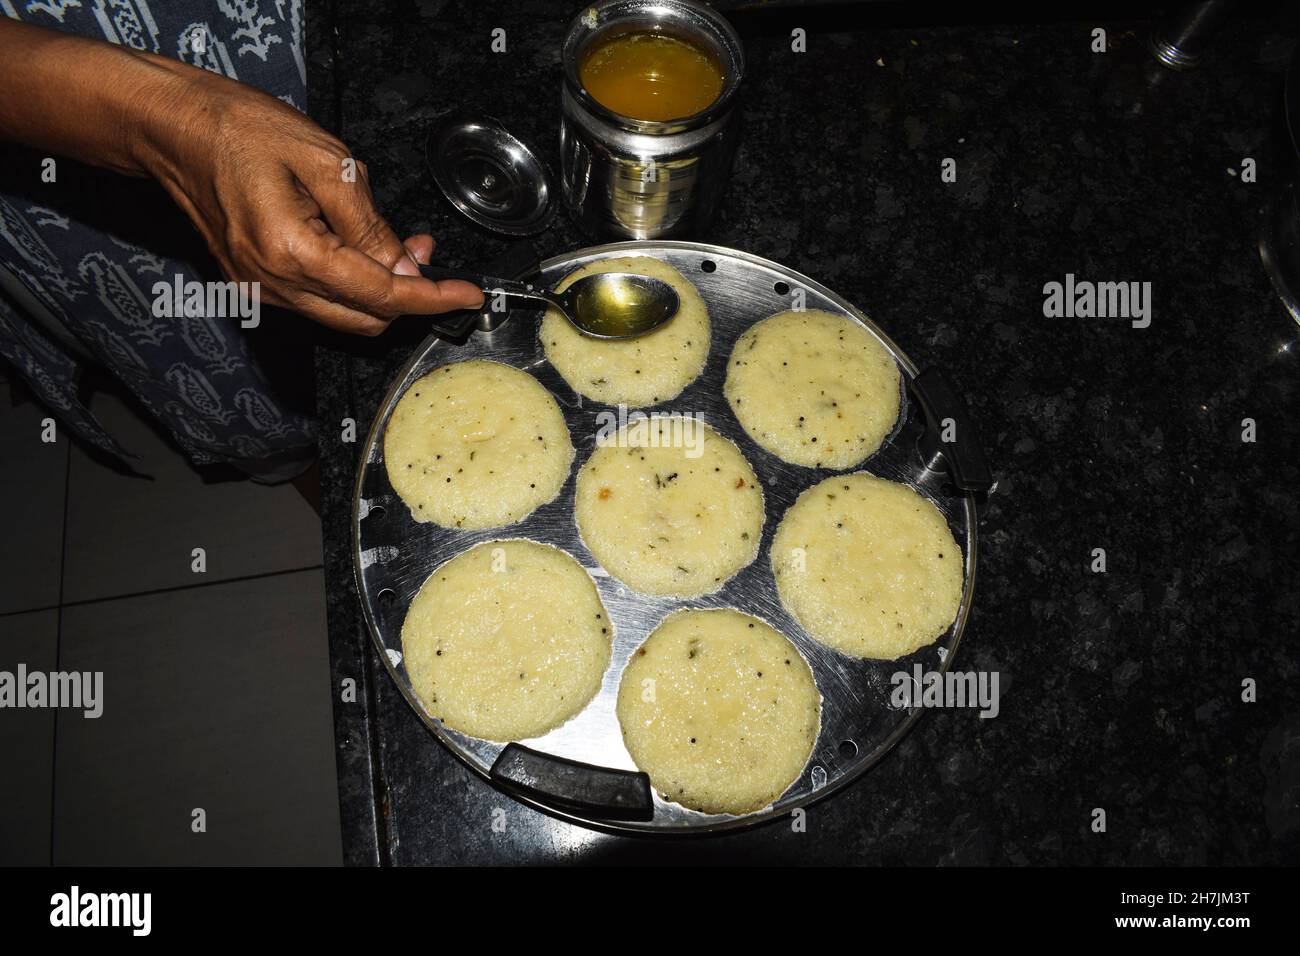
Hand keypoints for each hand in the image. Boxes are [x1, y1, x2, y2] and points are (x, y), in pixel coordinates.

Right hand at [134, 58, 483, 334]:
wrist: (172, 128)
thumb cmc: (239, 129)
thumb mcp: (324, 161)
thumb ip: (370, 223)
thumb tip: (406, 271)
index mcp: (291, 253)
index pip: (382, 296)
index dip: (433, 298)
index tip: (469, 294)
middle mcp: (272, 285)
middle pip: (365, 320)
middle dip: (407, 294)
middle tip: (426, 250)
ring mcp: (259, 290)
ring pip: (343, 315)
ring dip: (378, 289)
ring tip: (394, 241)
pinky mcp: (254, 285)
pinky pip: (317, 300)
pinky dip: (348, 283)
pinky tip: (355, 244)